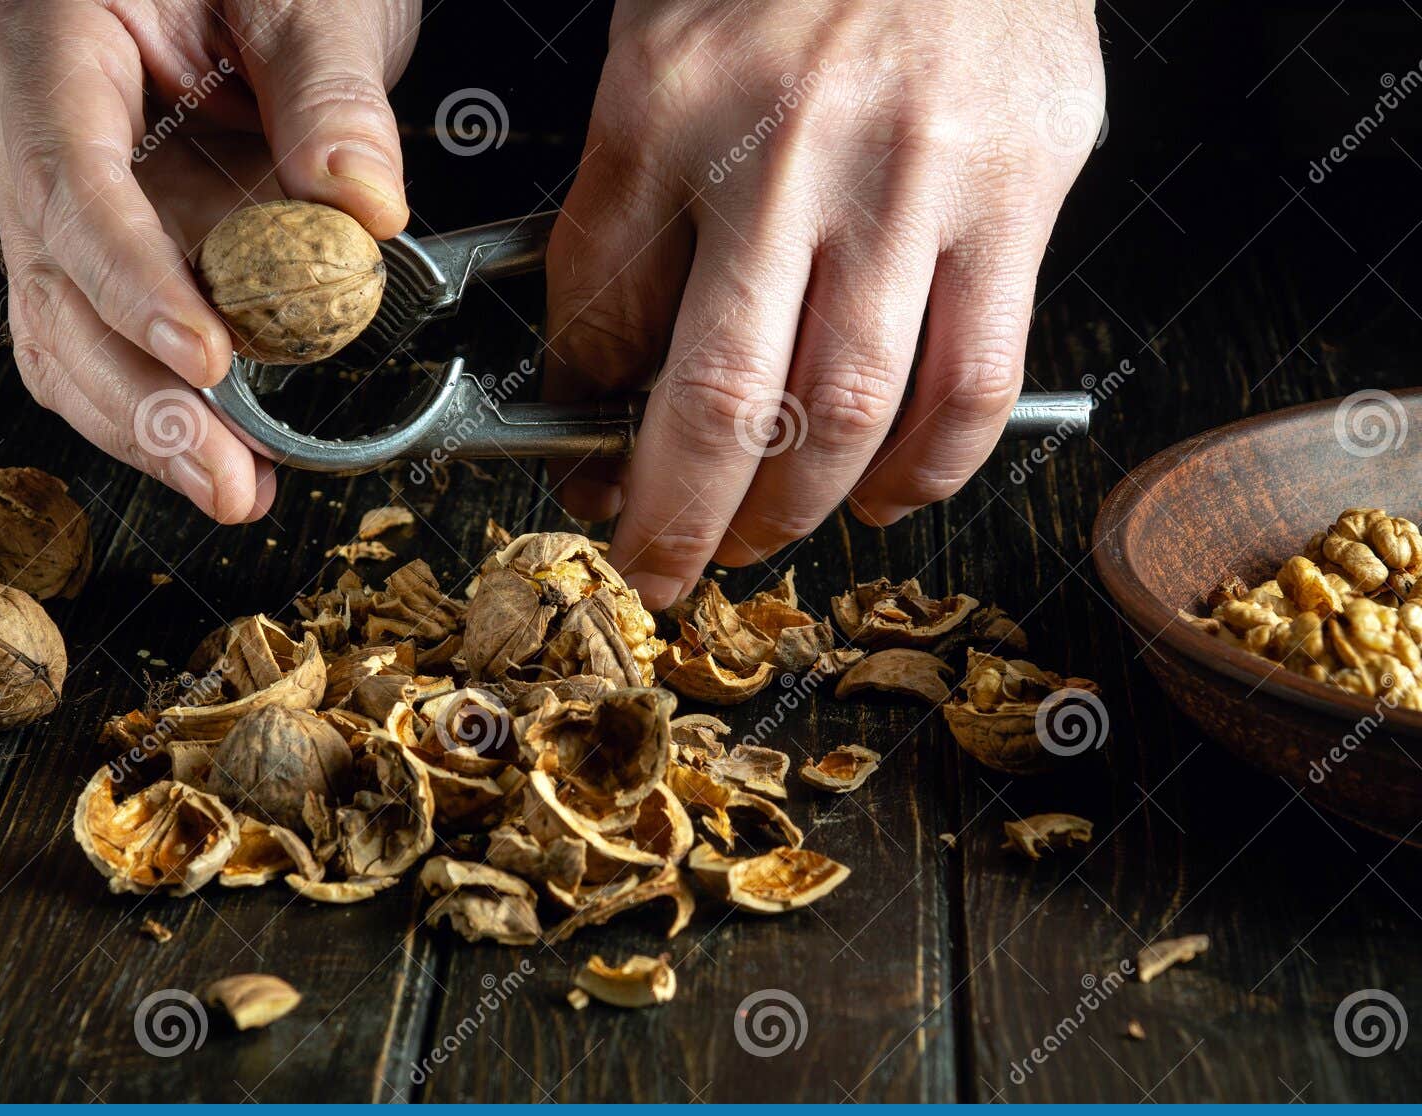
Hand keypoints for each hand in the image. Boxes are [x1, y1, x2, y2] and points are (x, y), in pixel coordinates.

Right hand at [0, 0, 418, 520]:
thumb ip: (332, 92)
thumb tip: (364, 204)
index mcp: (52, 47)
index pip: (69, 181)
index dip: (130, 283)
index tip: (208, 360)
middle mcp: (32, 134)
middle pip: (54, 288)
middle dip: (141, 400)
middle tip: (228, 476)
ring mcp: (61, 204)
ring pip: (68, 338)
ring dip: (149, 429)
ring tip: (236, 489)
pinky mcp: (109, 254)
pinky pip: (110, 344)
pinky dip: (167, 409)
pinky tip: (232, 456)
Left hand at [543, 0, 1103, 606]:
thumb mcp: (660, 61)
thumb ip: (624, 212)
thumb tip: (604, 369)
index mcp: (676, 109)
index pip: (603, 311)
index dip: (584, 427)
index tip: (586, 478)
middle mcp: (792, 153)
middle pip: (723, 399)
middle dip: (679, 521)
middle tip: (660, 569)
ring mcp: (914, 182)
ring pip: (849, 412)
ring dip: (793, 513)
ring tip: (760, 542)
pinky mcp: (1016, 200)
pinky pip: (975, 381)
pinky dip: (928, 470)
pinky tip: (884, 496)